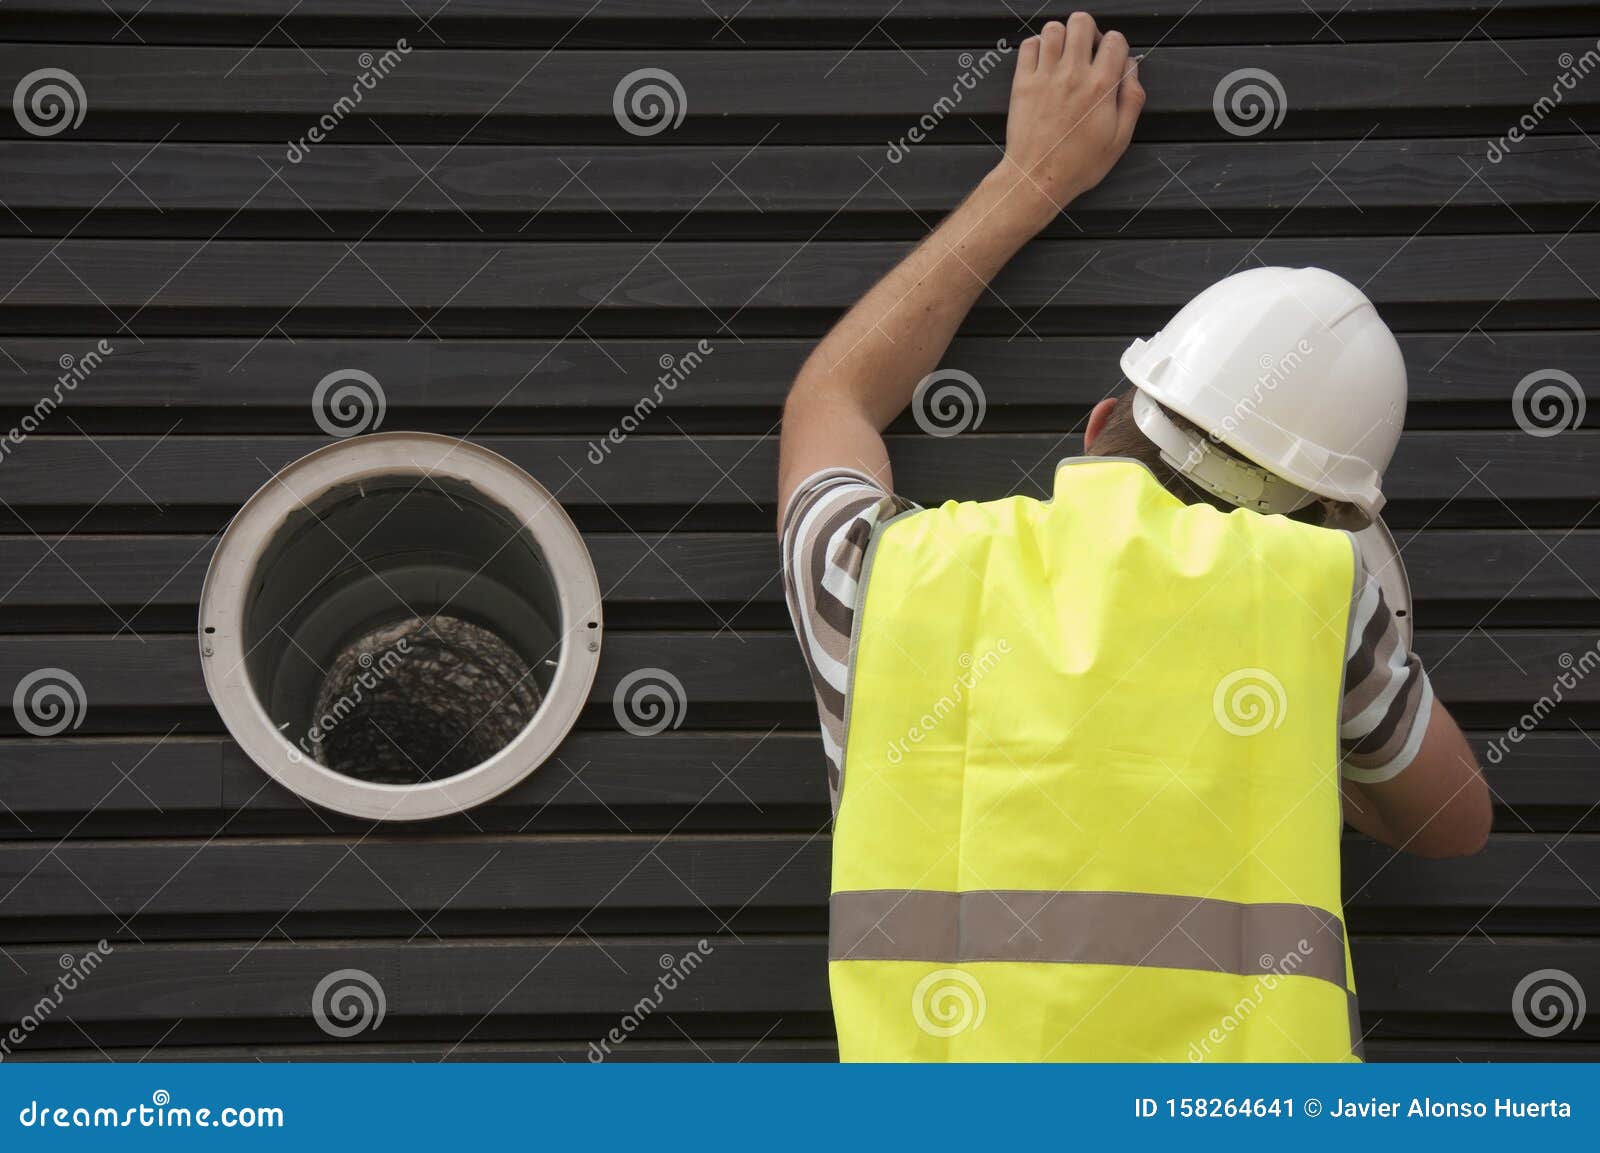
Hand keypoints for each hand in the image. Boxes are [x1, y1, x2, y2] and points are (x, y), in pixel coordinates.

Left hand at [994, 13, 1143, 231]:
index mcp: (1101, 86)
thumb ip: (1132, 99)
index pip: (1115, 39)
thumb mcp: (1120, 139)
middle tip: (1086, 53)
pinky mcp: (1023, 83)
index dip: (1116, 47)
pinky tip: (1043, 63)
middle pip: (1082, 22)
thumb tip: (1132, 69)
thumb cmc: (1078, 165)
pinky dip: (1037, 47)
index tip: (1109, 62)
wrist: (1037, 179)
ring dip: (1062, 38)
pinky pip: (1028, 45)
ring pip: (1054, 29)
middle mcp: (1073, 74)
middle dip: (1088, 33)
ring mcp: (1045, 76)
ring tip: (1063, 57)